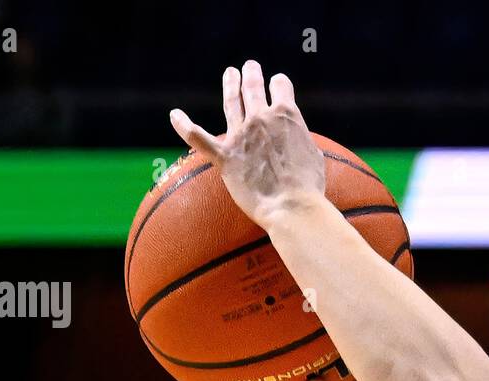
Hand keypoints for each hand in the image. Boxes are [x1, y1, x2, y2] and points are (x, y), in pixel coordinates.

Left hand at [169, 61, 326, 230]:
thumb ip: (300, 138)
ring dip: (230, 85)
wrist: (291, 205)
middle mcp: (261, 118)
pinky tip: (175, 116)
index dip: (279, 85)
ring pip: (231, 102)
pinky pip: (198, 138)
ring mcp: (240, 135)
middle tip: (250, 67)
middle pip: (253, 88)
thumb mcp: (313, 154)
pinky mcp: (225, 156)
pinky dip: (184, 126)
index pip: (281, 86)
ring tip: (230, 74)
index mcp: (286, 115)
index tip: (278, 86)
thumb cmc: (308, 186)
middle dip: (252, 75)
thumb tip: (295, 139)